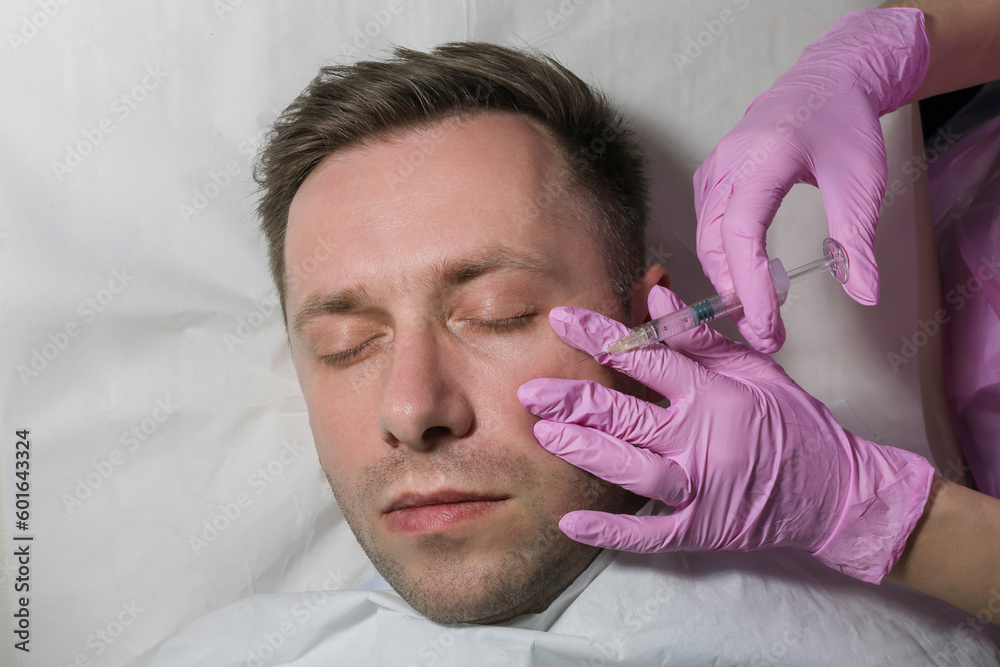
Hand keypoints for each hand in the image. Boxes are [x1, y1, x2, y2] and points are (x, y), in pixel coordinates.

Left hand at [518, 286, 934, 582]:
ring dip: (586, 451)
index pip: (649, 359)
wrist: (835, 493)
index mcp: (715, 395)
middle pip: (627, 415)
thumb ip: (701, 337)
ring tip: (545, 435)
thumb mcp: (754, 370)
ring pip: (631, 469)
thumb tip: (657, 294)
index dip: (603, 338)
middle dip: (575, 400)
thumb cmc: (794, 424)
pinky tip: (570, 521)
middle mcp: (703, 441)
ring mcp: (700, 489)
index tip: (563, 322)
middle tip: (531, 390)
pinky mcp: (701, 530)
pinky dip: (610, 531)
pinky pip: (649, 534)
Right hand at [693, 7, 929, 351]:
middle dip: (737, 295)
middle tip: (768, 335)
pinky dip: (723, 260)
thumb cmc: (843, 124)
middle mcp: (728, 164)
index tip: (768, 325)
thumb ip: (857, 242)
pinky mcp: (713, 177)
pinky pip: (707, 227)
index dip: (749, 285)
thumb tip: (865, 294)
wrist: (827, 81)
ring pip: (706, 238)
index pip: (740, 233)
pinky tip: (748, 280)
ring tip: (761, 316)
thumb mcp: (861, 183)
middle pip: (715, 243)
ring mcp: (714, 169)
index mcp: (762, 159)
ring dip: (728, 281)